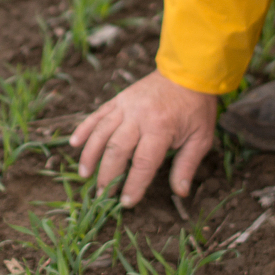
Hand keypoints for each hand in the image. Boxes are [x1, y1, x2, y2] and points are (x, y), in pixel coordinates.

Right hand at [70, 70, 218, 206]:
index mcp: (161, 128)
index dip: (134, 184)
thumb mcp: (201, 137)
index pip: (143, 162)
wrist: (188, 72)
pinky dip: (84, 129)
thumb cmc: (196, 108)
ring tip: (84, 175)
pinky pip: (97, 115)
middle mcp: (139, 116)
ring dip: (90, 155)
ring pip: (101, 132)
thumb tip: (180, 192)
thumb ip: (187, 165)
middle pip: (117, 149)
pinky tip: (74, 143)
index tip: (126, 202)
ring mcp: (125, 105)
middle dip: (107, 175)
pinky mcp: (118, 99)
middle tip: (102, 195)